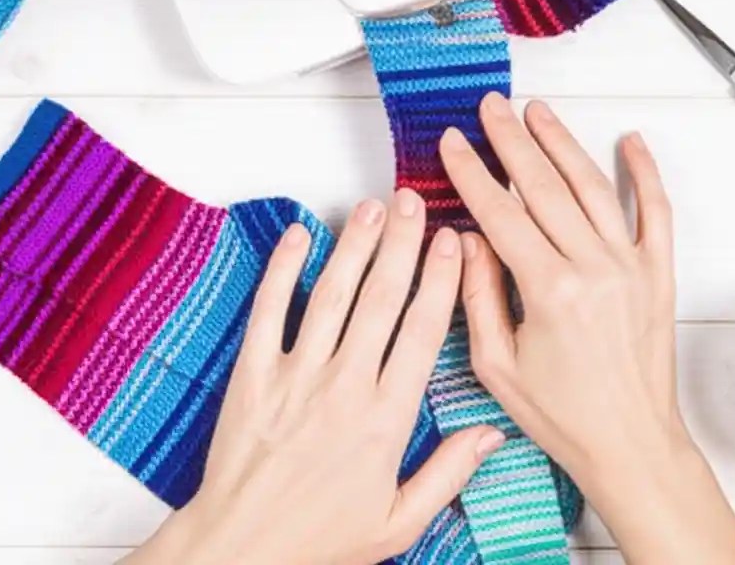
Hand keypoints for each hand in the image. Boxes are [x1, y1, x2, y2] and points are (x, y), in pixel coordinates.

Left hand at [123, 191, 503, 564]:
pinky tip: (297, 236)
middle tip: (414, 203)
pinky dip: (283, 270)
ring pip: (332, 295)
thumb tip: (492, 433)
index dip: (440, 281)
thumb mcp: (399, 521)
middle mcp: (343, 387)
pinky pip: (269, 311)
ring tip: (372, 207)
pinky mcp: (253, 376)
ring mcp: (295, 377)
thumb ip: (448, 472)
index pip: (421, 332)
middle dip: (401, 244)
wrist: (242, 550)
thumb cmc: (318, 540)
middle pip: (381, 299)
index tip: (452, 243)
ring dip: (353, 246)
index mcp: (385, 419)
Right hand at [439, 94, 734, 563]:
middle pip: (545, 186)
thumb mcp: (497, 366)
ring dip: (563, 144)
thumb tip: (466, 241)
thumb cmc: (566, 416)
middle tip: (490, 109)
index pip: (500, 213)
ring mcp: (630, 266)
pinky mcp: (657, 273)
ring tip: (538, 113)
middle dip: (512, 140)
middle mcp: (593, 269)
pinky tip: (630, 143)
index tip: (453, 144)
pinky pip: (654, 211)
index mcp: (550, 291)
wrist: (629, 442)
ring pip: (592, 187)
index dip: (472, 173)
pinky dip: (643, 173)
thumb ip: (477, 296)